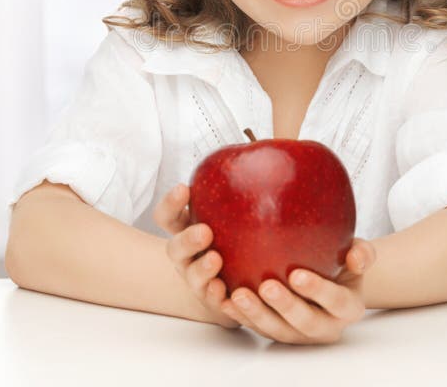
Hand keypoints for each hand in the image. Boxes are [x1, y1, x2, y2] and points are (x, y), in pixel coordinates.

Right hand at [152, 183, 239, 329]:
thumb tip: (278, 144)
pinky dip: (217, 298)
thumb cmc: (241, 232)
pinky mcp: (217, 301)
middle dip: (187, 239)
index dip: (171, 202)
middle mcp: (188, 255)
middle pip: (175, 248)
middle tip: (205, 231)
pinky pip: (213, 303)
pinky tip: (227, 292)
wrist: (243, 280)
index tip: (184, 188)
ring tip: (216, 259)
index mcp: (188, 227)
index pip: (168, 214)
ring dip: (201, 269)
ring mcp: (199, 280)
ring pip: (191, 276)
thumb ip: (250, 182)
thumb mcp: (240, 207)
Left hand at [219, 238, 376, 344]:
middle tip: (267, 286)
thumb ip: (362, 253)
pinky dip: (242, 317)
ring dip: (257, 315)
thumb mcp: (357, 254)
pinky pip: (258, 328)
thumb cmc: (341, 261)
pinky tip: (226, 301)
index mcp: (348, 307)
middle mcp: (326, 326)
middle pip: (305, 322)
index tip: (297, 274)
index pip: (336, 301)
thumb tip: (355, 256)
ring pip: (278, 330)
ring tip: (239, 294)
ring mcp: (300, 333)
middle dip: (285, 306)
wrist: (330, 278)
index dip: (318, 290)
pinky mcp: (278, 332)